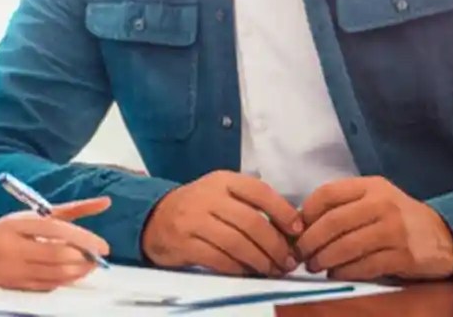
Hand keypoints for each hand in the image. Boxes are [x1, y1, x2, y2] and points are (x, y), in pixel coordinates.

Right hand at [0, 197, 112, 290]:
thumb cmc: (5, 230)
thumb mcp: (34, 215)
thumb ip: (71, 209)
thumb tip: (105, 202)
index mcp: (19, 225)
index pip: (57, 231)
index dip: (84, 239)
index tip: (103, 246)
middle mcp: (16, 248)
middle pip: (59, 256)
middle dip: (85, 258)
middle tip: (98, 256)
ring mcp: (16, 270)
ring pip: (57, 275)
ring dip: (79, 271)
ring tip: (90, 264)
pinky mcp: (18, 286)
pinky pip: (49, 286)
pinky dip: (66, 280)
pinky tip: (74, 273)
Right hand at [141, 171, 302, 276]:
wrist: (155, 217)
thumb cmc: (199, 207)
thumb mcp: (222, 193)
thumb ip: (251, 204)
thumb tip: (290, 229)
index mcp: (222, 180)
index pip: (259, 191)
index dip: (283, 211)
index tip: (297, 230)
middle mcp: (208, 196)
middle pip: (251, 221)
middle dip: (274, 245)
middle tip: (287, 260)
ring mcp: (193, 219)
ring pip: (236, 242)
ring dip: (259, 260)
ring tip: (271, 269)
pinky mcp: (184, 242)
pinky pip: (219, 259)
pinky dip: (238, 268)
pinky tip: (248, 271)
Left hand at [296, 176, 452, 280]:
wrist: (442, 234)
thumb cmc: (397, 217)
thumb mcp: (373, 198)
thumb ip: (343, 205)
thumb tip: (301, 222)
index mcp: (371, 186)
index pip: (328, 193)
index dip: (306, 212)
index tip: (295, 228)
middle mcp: (382, 204)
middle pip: (333, 222)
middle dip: (310, 241)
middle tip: (300, 254)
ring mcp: (394, 230)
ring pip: (347, 246)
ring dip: (324, 259)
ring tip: (314, 266)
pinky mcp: (403, 255)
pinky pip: (365, 266)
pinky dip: (345, 272)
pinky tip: (336, 274)